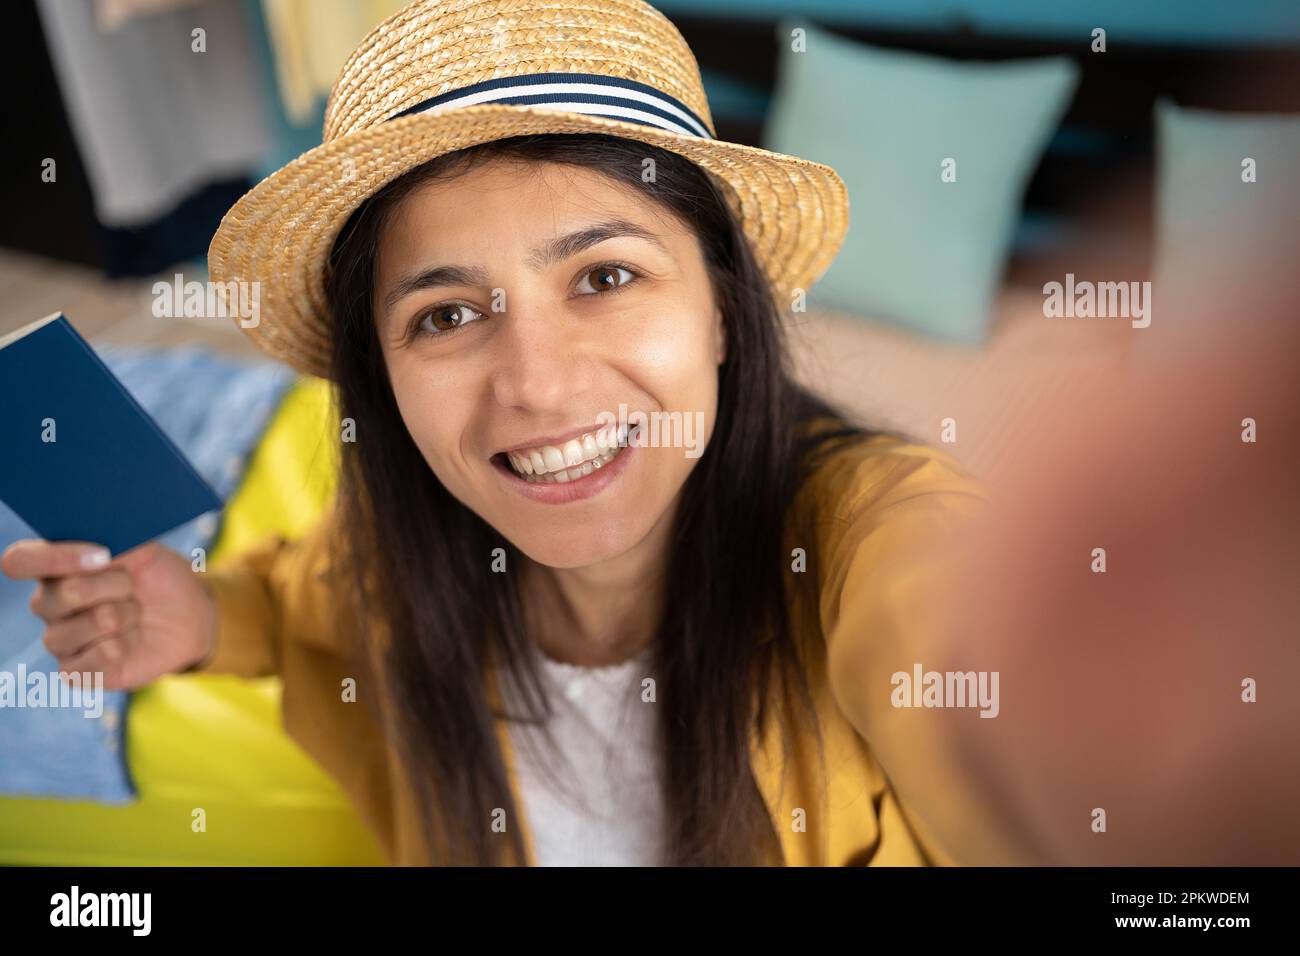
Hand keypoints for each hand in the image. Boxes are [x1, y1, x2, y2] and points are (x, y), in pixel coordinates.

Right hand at [0, 539, 217, 690]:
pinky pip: (96, 659)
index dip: (54, 558)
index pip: (21, 560)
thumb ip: (118, 542)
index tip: (103, 556)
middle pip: (65, 593)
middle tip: (132, 586)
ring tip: (135, 613)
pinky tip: (131, 640)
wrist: (188, 617)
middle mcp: (46, 604)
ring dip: (125, 616)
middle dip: (115, 586)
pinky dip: (126, 646)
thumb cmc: (159, 579)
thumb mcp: (147, 551)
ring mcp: (58, 639)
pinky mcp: (75, 672)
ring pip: (87, 625)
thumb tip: (101, 546)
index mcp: (53, 567)